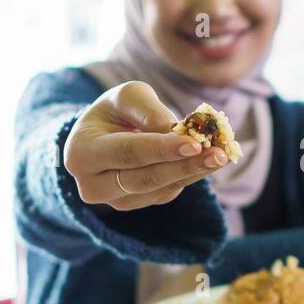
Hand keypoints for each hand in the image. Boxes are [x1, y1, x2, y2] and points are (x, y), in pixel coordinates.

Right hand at [62, 82, 227, 211]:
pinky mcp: (134, 205)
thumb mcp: (126, 97)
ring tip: (222, 156)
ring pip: (159, 190)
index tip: (195, 142)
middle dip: (185, 166)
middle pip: (145, 179)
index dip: (162, 148)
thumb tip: (178, 131)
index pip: (128, 152)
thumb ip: (148, 110)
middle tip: (219, 154)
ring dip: (193, 173)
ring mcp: (113, 201)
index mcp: (82, 153)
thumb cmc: (115, 112)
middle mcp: (92, 184)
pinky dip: (189, 177)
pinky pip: (166, 193)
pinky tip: (208, 162)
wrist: (102, 135)